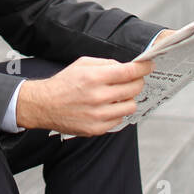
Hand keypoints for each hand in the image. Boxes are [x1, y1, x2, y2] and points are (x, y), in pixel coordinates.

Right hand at [16, 56, 153, 135]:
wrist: (44, 105)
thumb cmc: (64, 83)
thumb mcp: (82, 64)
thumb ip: (106, 64)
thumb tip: (126, 67)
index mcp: (94, 78)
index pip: (129, 72)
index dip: (143, 68)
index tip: (148, 66)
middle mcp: (98, 97)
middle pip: (134, 89)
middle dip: (137, 81)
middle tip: (133, 79)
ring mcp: (98, 115)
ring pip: (131, 106)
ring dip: (128, 99)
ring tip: (119, 95)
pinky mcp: (96, 129)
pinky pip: (120, 120)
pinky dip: (118, 112)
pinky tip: (108, 106)